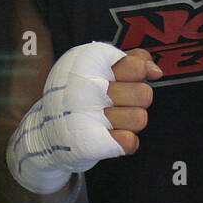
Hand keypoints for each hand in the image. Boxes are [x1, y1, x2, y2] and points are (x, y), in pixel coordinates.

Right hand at [7, 42, 160, 193]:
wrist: (46, 131)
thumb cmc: (79, 94)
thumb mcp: (97, 66)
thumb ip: (131, 59)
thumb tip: (155, 71)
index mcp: (89, 63)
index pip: (135, 66)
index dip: (139, 72)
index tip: (131, 76)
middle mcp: (86, 87)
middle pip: (144, 94)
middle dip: (138, 99)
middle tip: (121, 101)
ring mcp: (86, 115)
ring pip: (139, 119)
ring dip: (131, 121)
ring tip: (115, 119)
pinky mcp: (89, 142)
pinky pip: (129, 142)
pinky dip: (125, 141)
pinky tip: (113, 135)